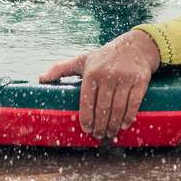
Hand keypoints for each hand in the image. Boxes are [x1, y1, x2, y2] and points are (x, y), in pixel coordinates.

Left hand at [39, 29, 162, 141]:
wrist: (136, 45)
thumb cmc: (105, 56)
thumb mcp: (83, 60)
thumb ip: (61, 69)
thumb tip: (40, 80)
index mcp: (92, 72)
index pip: (87, 102)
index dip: (87, 119)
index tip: (87, 130)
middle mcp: (108, 75)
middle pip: (103, 108)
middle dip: (100, 126)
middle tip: (99, 135)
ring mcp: (125, 77)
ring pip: (118, 108)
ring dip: (114, 125)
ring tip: (110, 133)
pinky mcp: (140, 80)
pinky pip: (133, 103)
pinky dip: (129, 116)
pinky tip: (125, 124)